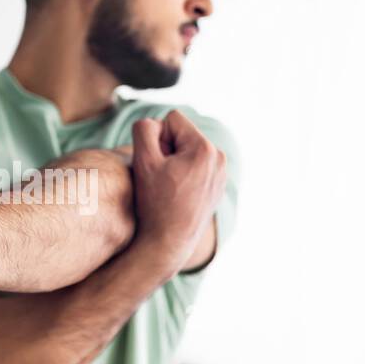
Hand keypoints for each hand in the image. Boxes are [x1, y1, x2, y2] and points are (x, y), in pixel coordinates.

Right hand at [129, 111, 226, 274]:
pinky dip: (184, 175)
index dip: (156, 137)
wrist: (168, 244)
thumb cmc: (155, 203)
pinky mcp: (218, 185)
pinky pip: (196, 166)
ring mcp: (221, 173)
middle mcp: (219, 158)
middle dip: (168, 149)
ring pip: (188, 150)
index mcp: (205, 149)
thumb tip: (156, 123)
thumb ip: (144, 129)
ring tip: (169, 187)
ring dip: (175, 162)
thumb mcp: (143, 161)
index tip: (155, 164)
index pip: (172, 119)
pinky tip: (177, 195)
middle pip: (183, 134)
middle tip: (160, 178)